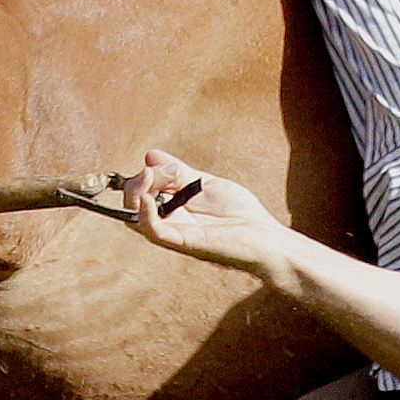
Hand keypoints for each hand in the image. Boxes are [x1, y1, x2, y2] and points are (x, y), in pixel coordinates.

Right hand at [122, 149, 292, 275]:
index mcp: (173, 211)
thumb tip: (150, 156)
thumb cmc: (240, 215)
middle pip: (132, 206)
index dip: (145, 176)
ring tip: (149, 177)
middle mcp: (170, 224)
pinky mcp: (187, 243)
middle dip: (137, 182)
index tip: (164, 166)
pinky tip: (147, 199)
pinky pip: (155, 233)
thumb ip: (178, 172)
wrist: (267, 237)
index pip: (140, 195)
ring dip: (135, 194)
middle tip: (162, 171)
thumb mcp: (205, 184)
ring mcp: (176, 235)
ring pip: (136, 221)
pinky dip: (145, 216)